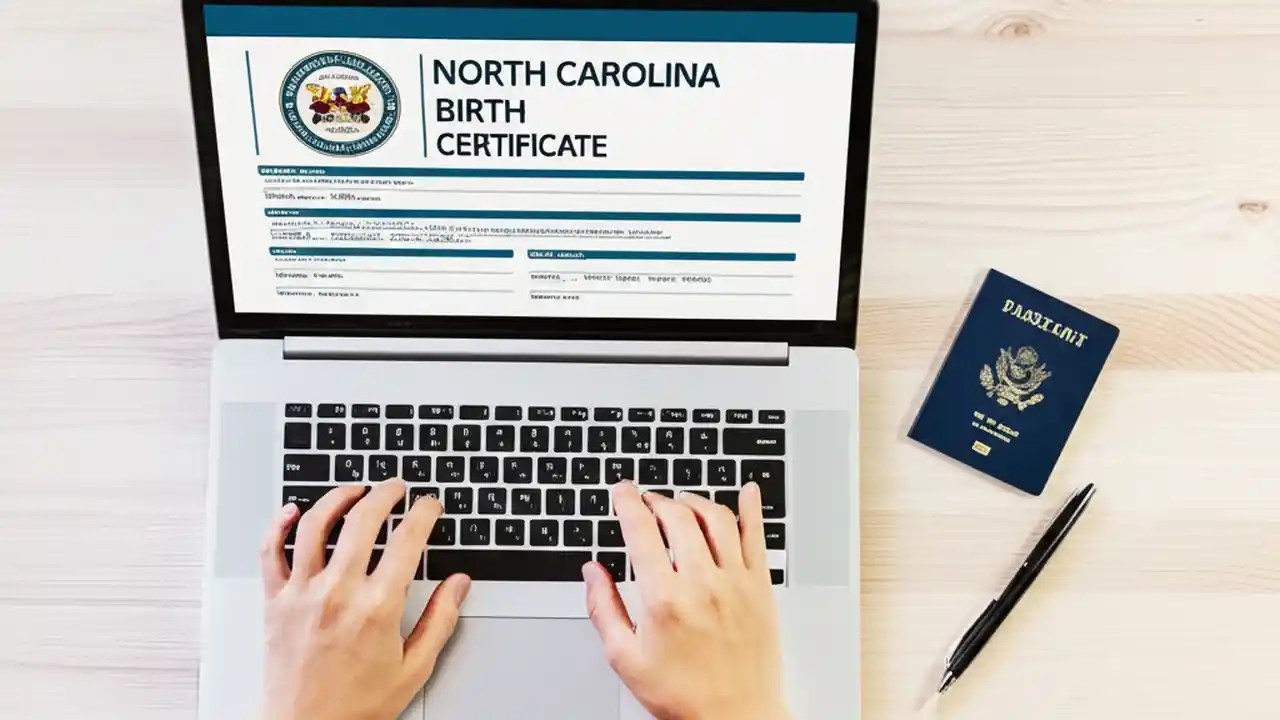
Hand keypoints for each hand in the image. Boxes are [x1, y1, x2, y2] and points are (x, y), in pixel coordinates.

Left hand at [259, 480, 470, 719]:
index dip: (423, 514)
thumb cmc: (356, 705)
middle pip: (363, 521)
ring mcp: (302, 594)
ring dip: (338, 497)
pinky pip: (270, 551)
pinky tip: (294, 510)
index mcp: (377, 608)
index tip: (428, 506)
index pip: (407, 541)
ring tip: (355, 489)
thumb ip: (440, 620)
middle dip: (385, 494)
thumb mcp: (414, 668)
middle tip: (396, 488)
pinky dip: (278, 525)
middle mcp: (338, 593)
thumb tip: (459, 585)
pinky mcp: (275, 601)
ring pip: (316, 525)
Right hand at [582, 483, 788, 719]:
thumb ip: (604, 609)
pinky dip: (752, 509)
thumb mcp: (626, 659)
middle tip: (647, 500)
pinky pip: (758, 537)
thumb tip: (592, 572)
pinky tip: (748, 492)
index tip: (622, 492)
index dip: (628, 503)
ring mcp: (736, 584)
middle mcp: (702, 585)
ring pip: (717, 519)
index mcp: (664, 600)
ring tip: (682, 501)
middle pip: (678, 517)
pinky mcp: (760, 589)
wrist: (736, 719)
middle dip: (657, 500)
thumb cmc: (683, 696)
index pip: (641, 532)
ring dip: (695, 501)